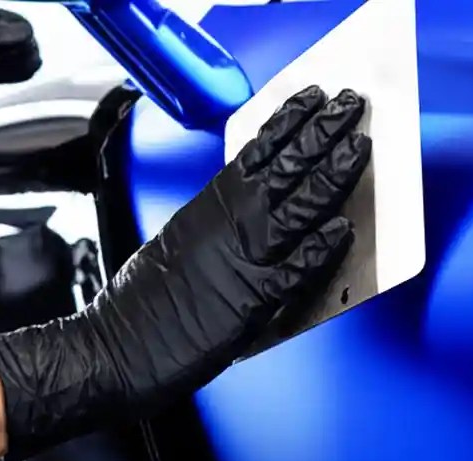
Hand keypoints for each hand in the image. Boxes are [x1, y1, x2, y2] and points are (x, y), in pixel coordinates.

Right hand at [0, 86, 371, 460]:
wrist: (114, 349)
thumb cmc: (140, 305)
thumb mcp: (179, 240)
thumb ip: (216, 219)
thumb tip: (246, 205)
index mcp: (209, 206)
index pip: (258, 151)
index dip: (291, 121)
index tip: (315, 98)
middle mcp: (229, 225)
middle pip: (287, 167)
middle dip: (324, 132)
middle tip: (350, 106)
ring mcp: (244, 261)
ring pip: (300, 207)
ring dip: (334, 176)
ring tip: (358, 149)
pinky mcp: (253, 301)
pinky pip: (296, 270)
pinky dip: (321, 249)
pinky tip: (343, 229)